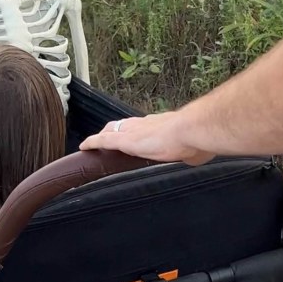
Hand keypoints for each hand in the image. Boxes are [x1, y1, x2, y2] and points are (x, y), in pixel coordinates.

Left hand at [79, 112, 214, 165]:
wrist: (193, 131)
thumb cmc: (198, 139)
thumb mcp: (194, 147)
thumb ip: (192, 152)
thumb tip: (198, 157)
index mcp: (162, 125)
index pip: (144, 126)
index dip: (136, 130)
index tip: (134, 135)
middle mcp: (146, 124)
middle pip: (125, 125)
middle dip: (115, 131)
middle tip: (107, 138)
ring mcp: (135, 132)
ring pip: (112, 131)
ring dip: (103, 137)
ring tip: (94, 144)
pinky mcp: (126, 141)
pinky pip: (103, 140)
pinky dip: (93, 143)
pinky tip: (84, 146)